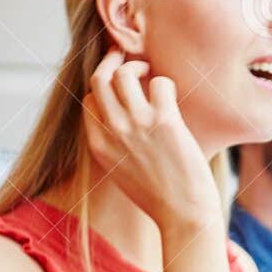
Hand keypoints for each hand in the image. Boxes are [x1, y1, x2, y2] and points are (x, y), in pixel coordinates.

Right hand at [82, 49, 220, 238]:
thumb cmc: (160, 198)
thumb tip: (122, 120)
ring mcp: (137, 125)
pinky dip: (165, 84)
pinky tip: (171, 97)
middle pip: (100, 79)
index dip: (102, 87)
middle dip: (112, 60)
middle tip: (125, 55)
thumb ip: (116, 145)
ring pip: (125, 74)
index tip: (115, 81)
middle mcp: (113, 132)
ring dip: (139, 66)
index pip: (88, 101)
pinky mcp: (164, 121)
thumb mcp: (123, 173)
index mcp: (99, 146)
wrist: (183, 217)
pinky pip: (160, 83)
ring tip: (150, 73)